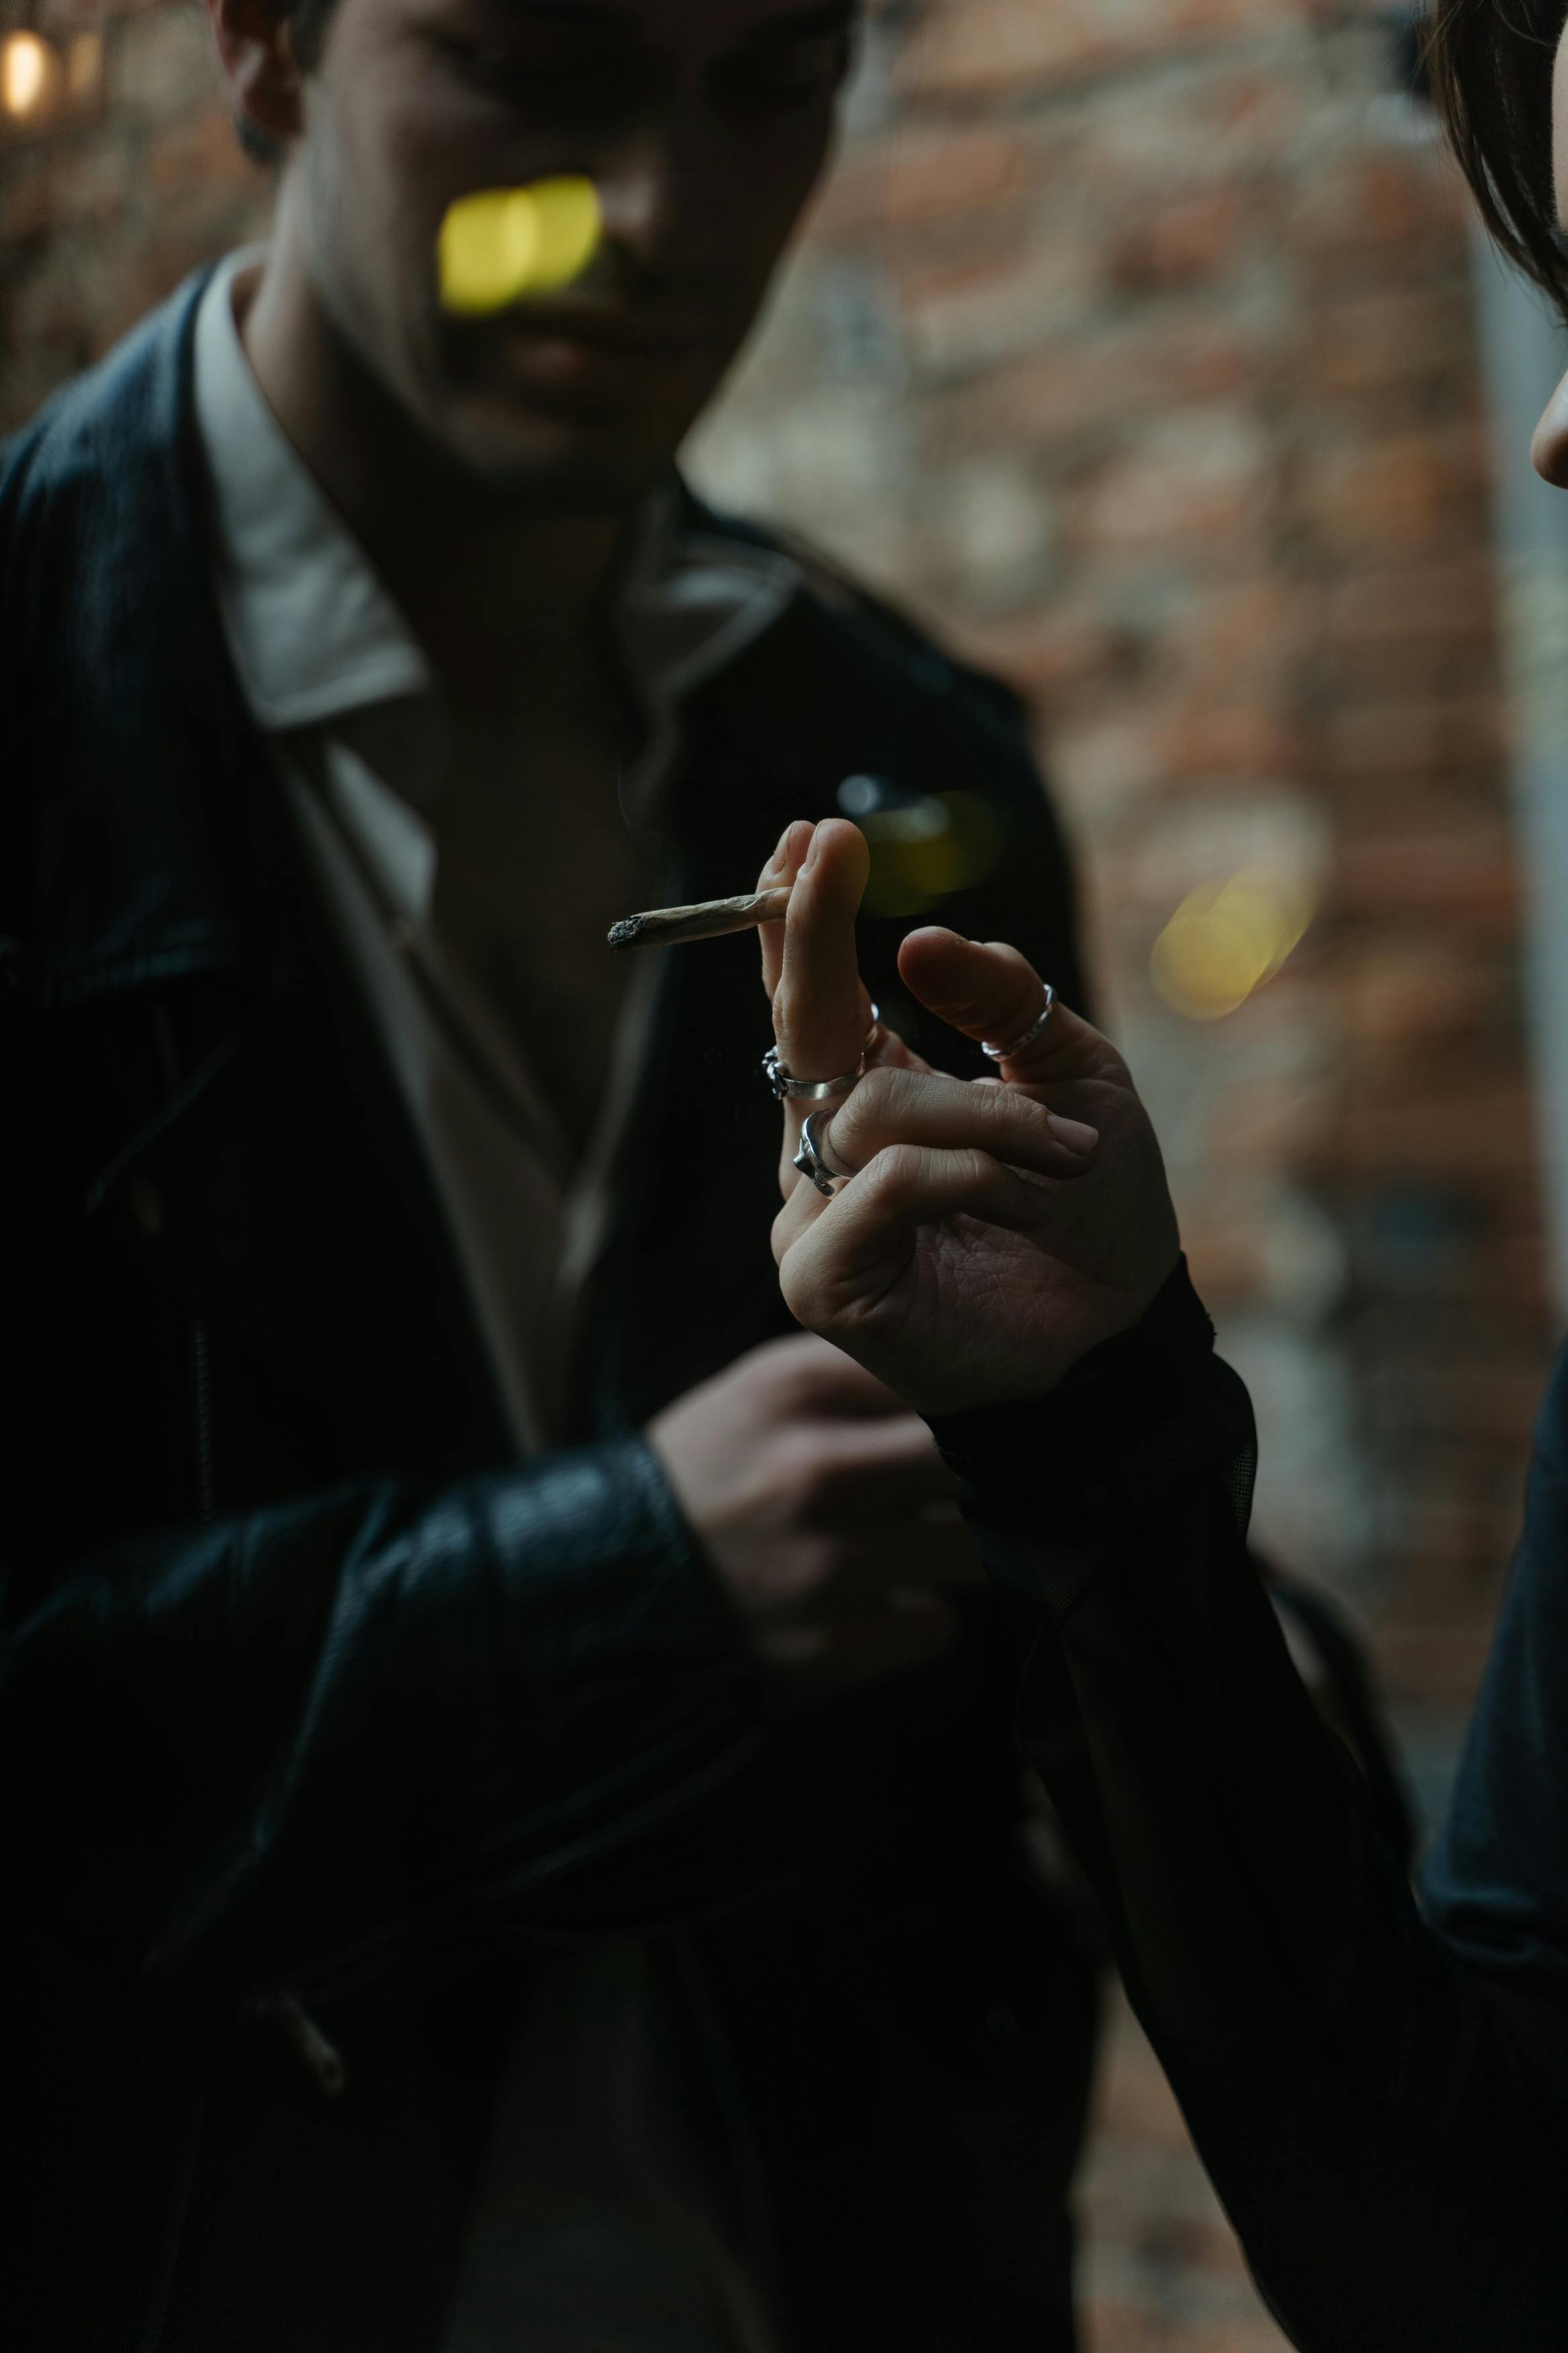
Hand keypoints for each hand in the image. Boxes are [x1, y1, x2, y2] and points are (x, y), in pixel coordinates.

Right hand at [647, 1332, 984, 1697]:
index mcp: (794, 1387)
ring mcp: (825, 1564)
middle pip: (969, 1460)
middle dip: (979, 1474)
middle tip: (965, 1485)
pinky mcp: (830, 1647)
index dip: (970, 1399)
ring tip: (915, 1541)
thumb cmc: (712, 1473)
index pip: (939, 1375)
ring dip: (955, 1549)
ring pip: (973, 1548)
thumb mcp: (762, 1389)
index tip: (974, 1417)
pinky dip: (918, 1618)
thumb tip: (976, 1377)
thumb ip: (862, 1368)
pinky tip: (878, 1600)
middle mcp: (813, 1469)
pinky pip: (939, 1626)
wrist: (612, 1583)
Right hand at [758, 820, 1180, 1416]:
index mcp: (875, 1095)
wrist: (1121, 1338)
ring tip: (1070, 1156)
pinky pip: (880, 1184)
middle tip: (826, 847)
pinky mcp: (822, 1280)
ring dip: (989, 1117)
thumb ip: (1004, 1004)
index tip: (809, 832)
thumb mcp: (1075, 1077)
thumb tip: (916, 940)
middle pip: (803, 1026)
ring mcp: (815, 1216)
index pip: (815, 996)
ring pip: (875, 1107)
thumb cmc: (1095, 1214)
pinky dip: (963, 1174)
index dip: (798, 917)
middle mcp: (827, 1150)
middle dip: (810, 932)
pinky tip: (1016, 1197)